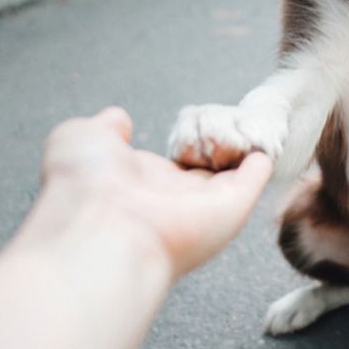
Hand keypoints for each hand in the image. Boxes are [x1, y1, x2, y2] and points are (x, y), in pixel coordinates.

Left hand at [28, 106, 272, 279]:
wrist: (101, 230)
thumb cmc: (84, 188)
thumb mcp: (80, 140)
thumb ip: (104, 128)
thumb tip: (119, 118)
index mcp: (139, 183)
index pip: (169, 163)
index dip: (182, 142)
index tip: (195, 124)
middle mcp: (173, 197)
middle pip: (204, 170)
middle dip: (217, 147)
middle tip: (229, 125)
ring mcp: (204, 204)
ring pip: (231, 173)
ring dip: (242, 149)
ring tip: (254, 126)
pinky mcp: (231, 206)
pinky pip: (253, 180)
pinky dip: (263, 161)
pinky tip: (267, 146)